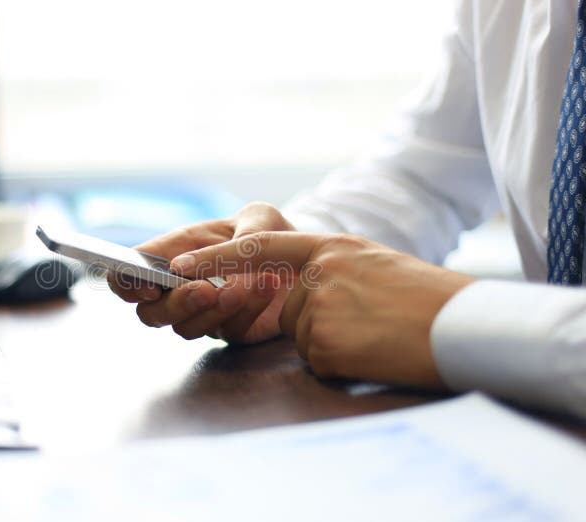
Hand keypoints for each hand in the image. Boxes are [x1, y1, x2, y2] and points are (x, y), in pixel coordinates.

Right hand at [107, 202, 293, 342]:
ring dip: (211, 311)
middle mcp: (182, 287)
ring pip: (184, 328)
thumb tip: (185, 265)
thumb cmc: (272, 232)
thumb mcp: (260, 219)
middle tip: (205, 289)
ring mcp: (204, 313)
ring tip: (241, 288)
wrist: (307, 260)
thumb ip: (230, 237)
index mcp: (176, 252)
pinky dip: (246, 312)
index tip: (146, 286)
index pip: (130, 272)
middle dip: (174, 304)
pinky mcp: (230, 331)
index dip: (126, 283)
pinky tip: (267, 287)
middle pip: (150, 312)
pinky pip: (226, 332)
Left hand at [169, 232, 474, 386]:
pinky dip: (344, 363)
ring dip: (332, 344)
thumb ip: (329, 274)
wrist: (468, 327)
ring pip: (301, 337)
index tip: (179, 268)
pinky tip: (375, 351)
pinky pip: (317, 360)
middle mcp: (318, 270)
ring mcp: (318, 305)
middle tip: (349, 321)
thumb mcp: (374, 267)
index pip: (259, 246)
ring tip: (376, 334)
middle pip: (283, 306)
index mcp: (331, 246)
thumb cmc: (427, 300)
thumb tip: (299, 297)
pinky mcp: (323, 342)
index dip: (216, 257)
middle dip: (303, 321)